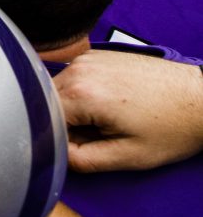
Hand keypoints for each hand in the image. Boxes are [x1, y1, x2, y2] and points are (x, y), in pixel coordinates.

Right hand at [55, 50, 202, 172]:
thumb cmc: (172, 128)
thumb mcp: (128, 156)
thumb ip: (82, 160)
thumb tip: (54, 155)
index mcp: (81, 94)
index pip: (43, 121)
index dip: (58, 140)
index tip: (82, 150)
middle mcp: (78, 69)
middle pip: (47, 104)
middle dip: (65, 124)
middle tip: (99, 137)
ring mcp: (87, 58)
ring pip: (59, 91)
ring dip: (73, 109)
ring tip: (108, 120)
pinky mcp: (96, 55)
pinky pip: (73, 79)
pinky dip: (82, 95)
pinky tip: (110, 104)